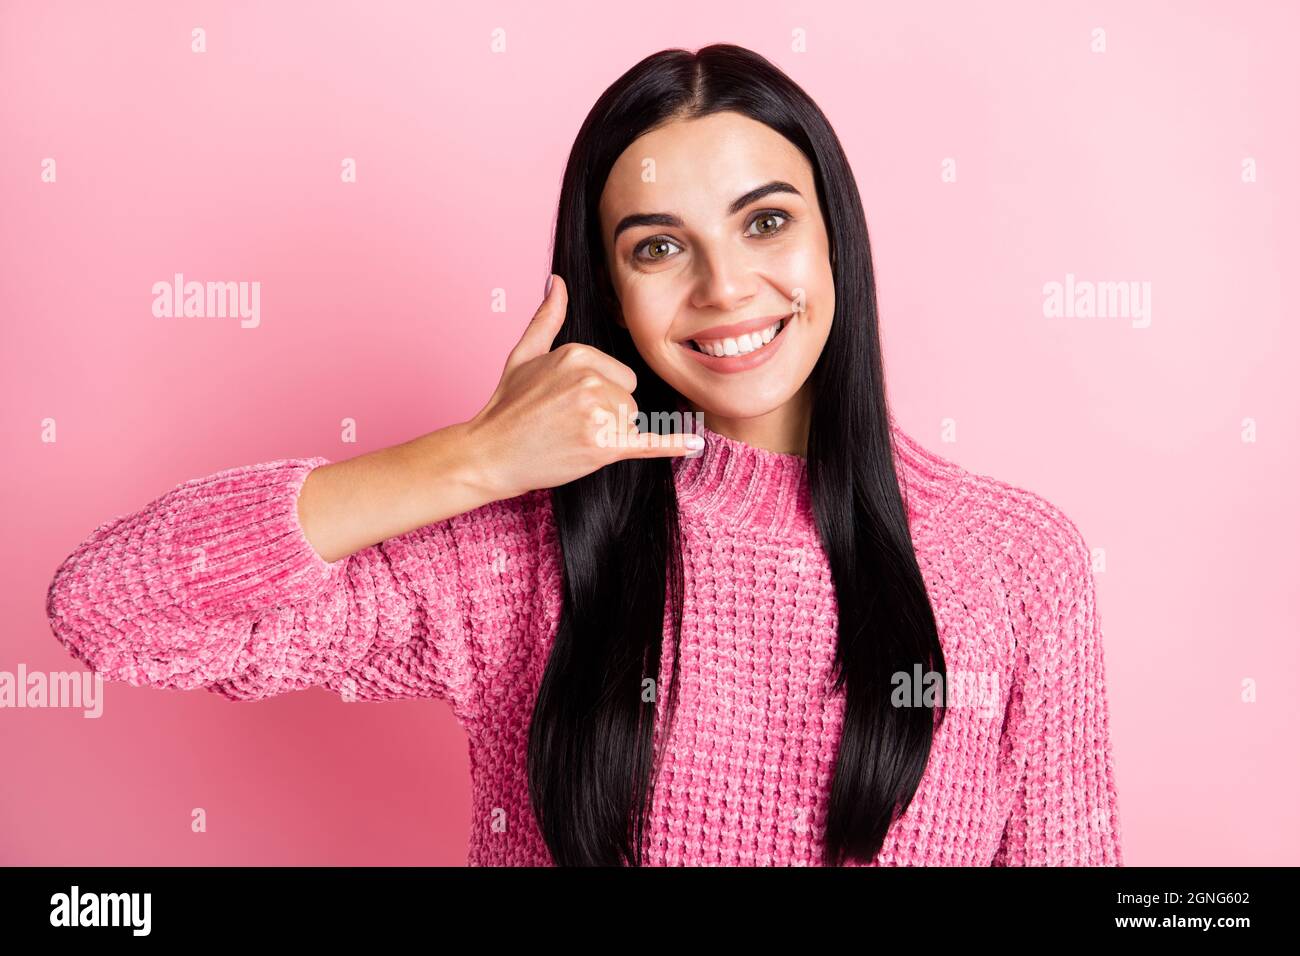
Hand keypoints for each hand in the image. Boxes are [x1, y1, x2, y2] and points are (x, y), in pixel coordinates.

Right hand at [461, 275, 702, 499]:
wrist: (490, 454)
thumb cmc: (507, 406)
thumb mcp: (524, 354)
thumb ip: (548, 318)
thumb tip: (557, 282)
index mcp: (578, 353)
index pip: (621, 374)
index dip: (600, 392)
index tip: (568, 403)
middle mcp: (591, 379)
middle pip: (629, 398)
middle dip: (608, 413)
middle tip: (568, 423)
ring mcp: (598, 414)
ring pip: (631, 421)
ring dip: (609, 434)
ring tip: (571, 438)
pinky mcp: (603, 446)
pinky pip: (648, 442)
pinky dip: (672, 443)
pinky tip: (695, 442)